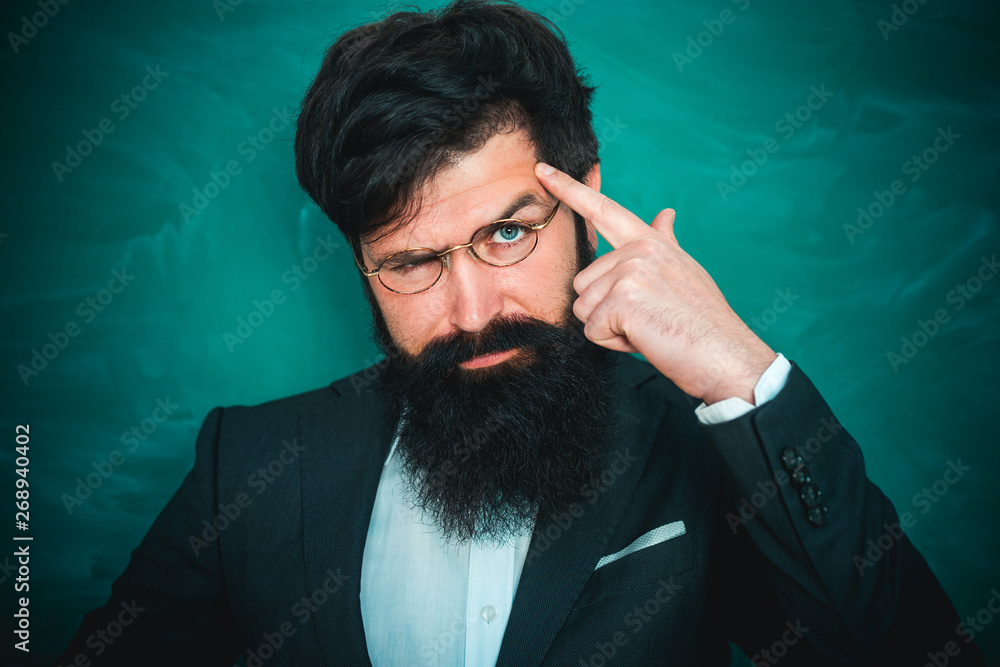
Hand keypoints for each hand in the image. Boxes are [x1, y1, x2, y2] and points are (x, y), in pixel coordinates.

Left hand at [535, 162, 775, 404]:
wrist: (725, 355)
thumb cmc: (702, 321)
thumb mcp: (684, 271)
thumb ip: (664, 242)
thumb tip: (665, 214)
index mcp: (650, 242)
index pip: (602, 208)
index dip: (569, 188)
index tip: (542, 169)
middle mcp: (639, 250)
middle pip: (582, 284)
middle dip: (605, 312)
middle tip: (648, 319)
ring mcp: (631, 271)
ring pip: (583, 308)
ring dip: (609, 329)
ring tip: (648, 328)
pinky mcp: (623, 299)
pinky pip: (592, 330)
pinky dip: (614, 343)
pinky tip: (646, 338)